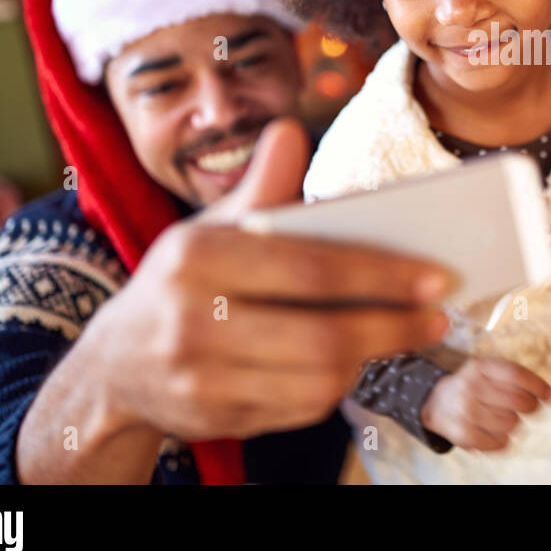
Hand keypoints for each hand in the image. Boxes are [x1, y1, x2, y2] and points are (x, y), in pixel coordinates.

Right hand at [83, 118, 454, 441]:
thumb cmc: (183, 281)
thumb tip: (290, 131)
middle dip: (392, 328)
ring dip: (369, 359)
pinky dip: (335, 387)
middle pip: (321, 336)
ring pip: (317, 380)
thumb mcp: (210, 226)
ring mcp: (201, 379)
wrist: (113, 362)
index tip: (434, 277)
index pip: (310, 268)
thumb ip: (260, 186)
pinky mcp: (215, 419)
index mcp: (198, 258)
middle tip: (437, 318)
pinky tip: (352, 362)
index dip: (381, 276)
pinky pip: (299, 410)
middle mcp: (192, 321)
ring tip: (401, 334)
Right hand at [421, 357, 550, 451]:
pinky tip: (496, 432)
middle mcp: (470, 387)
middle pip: (518, 401)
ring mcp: (466, 412)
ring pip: (512, 423)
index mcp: (479, 367)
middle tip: (528, 407)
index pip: (516, 375)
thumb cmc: (474, 385)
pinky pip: (500, 442)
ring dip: (514, 422)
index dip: (538, 386)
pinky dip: (504, 439)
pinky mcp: (464, 435)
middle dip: (530, 406)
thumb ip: (516, 377)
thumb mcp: (487, 370)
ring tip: (503, 417)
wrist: (436, 402)